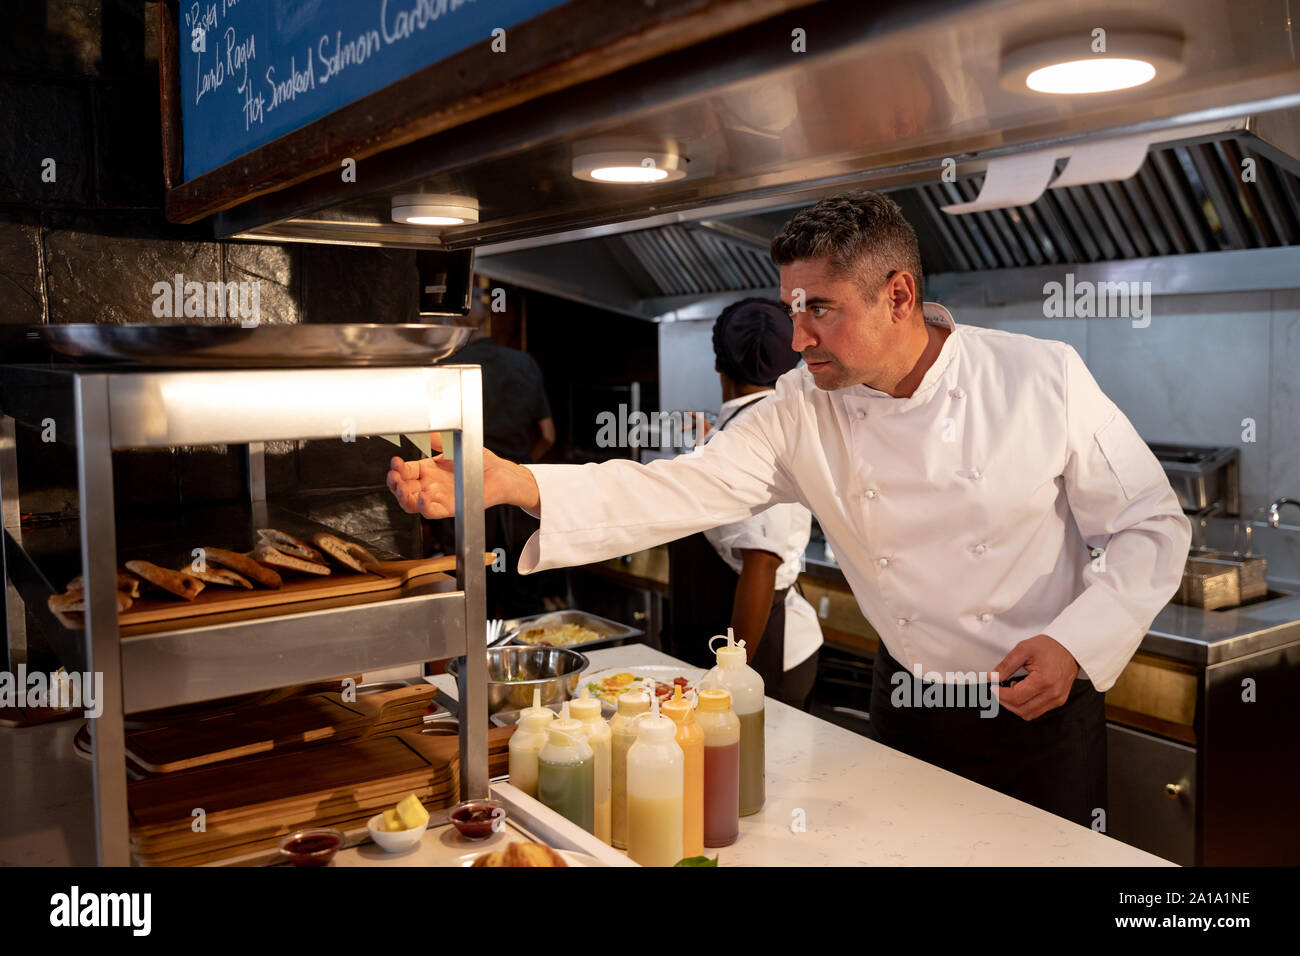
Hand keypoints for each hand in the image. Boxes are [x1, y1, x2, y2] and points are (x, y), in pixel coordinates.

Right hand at [386, 434, 539, 518]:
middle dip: (394, 484)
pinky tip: (421, 498)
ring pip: (412, 504)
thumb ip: (435, 438)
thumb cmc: (477, 460)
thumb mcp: (452, 445)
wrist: (498, 472)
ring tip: (401, 488)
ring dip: (403, 497)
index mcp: (427, 470)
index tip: (394, 462)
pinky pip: (432, 511)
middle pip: (403, 490)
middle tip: (393, 476)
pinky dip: (424, 507)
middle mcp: (429, 485)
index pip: (404, 472)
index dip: (396, 469)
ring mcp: (438, 497)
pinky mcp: (449, 507)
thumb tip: (422, 427)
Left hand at [990, 634, 1078, 720]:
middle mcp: (1052, 694)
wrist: (1070, 648)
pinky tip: (1023, 692)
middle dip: (1005, 702)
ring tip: (1011, 689)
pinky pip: (1038, 711)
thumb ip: (1006, 665)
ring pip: (1029, 714)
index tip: (992, 687)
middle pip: (1021, 709)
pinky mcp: (1059, 701)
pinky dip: (1026, 705)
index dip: (1000, 694)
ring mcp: (1057, 699)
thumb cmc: (1050, 647)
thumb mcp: (1024, 649)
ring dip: (1015, 706)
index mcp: (1044, 681)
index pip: (1016, 697)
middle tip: (998, 690)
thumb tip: (992, 677)